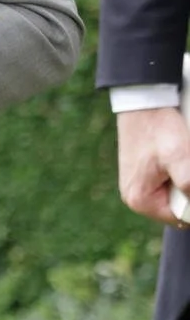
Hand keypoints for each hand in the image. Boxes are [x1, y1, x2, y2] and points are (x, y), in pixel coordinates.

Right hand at [117, 107, 189, 225]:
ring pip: (174, 193)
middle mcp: (135, 198)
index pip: (181, 218)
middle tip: (188, 162)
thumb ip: (189, 185)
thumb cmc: (159, 128)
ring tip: (183, 156)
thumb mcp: (180, 157)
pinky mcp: (143, 174)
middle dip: (189, 189)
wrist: (143, 101)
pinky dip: (179, 171)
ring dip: (185, 178)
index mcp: (140, 200)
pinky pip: (168, 182)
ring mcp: (138, 185)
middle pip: (177, 206)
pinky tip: (178, 156)